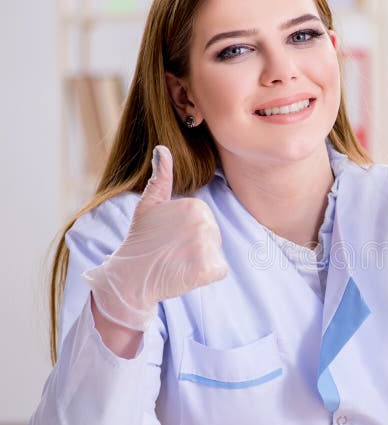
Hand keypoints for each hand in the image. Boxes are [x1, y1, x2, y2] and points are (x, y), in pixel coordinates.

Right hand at [83, 145, 228, 330]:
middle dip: (196, 246)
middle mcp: (205, 223)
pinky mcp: (210, 269)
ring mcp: (208, 247)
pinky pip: (218, 270)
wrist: (131, 275)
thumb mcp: (149, 204)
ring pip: (215, 252)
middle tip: (172, 251)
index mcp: (196, 206)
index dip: (187, 231)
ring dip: (200, 260)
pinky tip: (185, 273)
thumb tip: (162, 149)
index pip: (205, 220)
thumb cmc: (141, 238)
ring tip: (176, 261)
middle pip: (213, 236)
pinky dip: (205, 275)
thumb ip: (161, 177)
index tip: (169, 237)